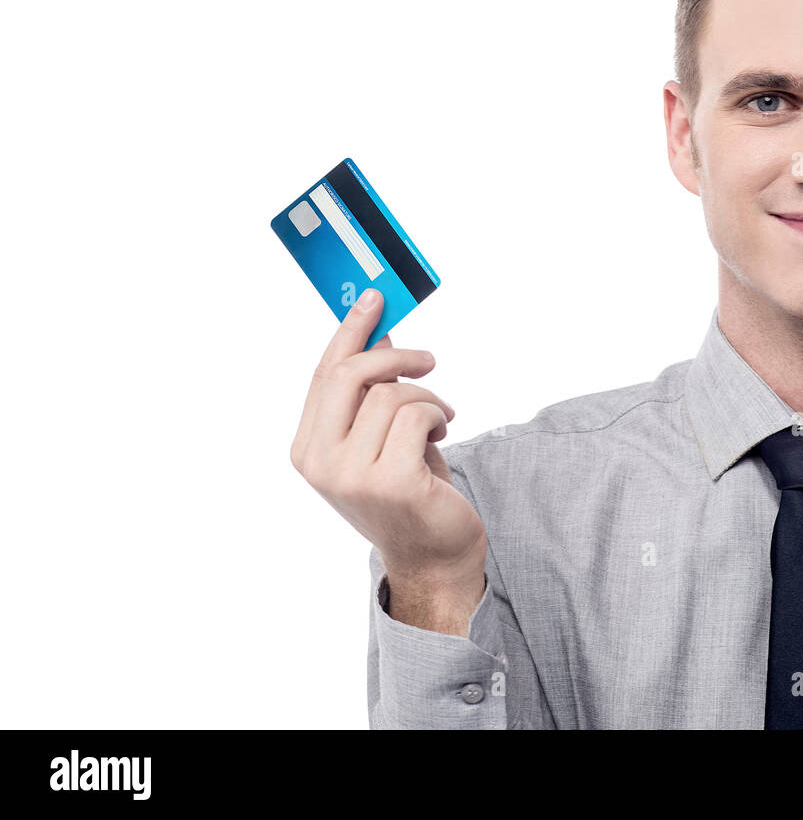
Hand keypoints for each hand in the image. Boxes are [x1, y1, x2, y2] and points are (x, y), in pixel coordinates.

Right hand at [289, 288, 485, 598]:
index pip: (323, 375)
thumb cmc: (409, 492)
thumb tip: (377, 336)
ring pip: (392, 395)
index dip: (350, 331)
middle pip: (350, 375)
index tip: (374, 299)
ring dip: (428, 399)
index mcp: (307, 449)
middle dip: (395, 356)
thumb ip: (369, 394)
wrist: (434, 557)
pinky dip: (439, 417)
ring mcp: (351, 476)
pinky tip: (441, 438)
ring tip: (438, 423)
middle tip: (429, 359)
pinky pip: (418, 416)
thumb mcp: (379, 438)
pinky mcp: (390, 482)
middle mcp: (319, 463)